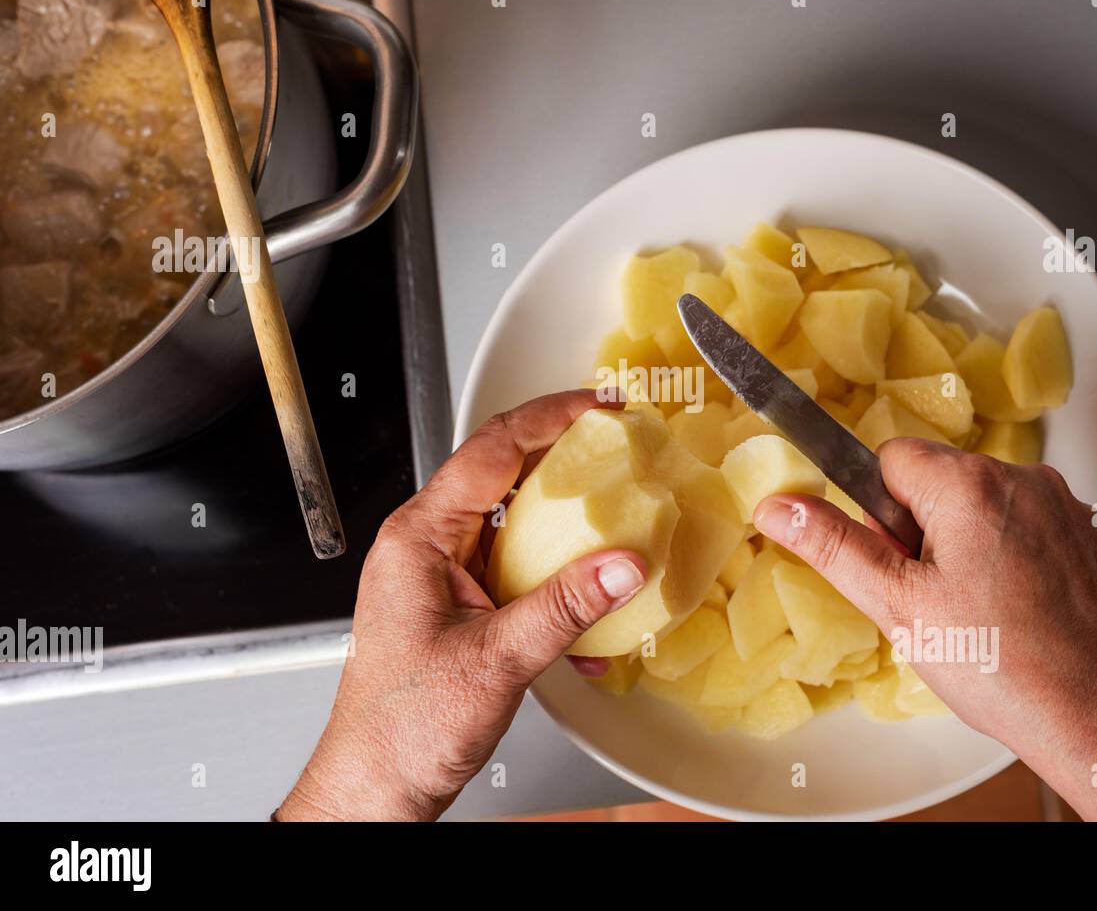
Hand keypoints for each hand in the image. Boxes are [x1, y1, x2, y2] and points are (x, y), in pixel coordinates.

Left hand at [277, 390, 645, 820]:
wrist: (375, 788)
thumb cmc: (400, 730)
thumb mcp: (496, 661)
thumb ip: (566, 608)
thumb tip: (623, 563)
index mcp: (419, 537)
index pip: (491, 448)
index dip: (552, 417)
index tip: (602, 406)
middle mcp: (428, 545)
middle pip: (507, 475)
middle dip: (569, 461)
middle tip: (624, 449)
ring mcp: (446, 575)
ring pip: (518, 523)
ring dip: (569, 525)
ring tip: (621, 518)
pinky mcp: (463, 605)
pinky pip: (519, 569)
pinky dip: (560, 579)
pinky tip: (592, 609)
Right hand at [754, 438, 1096, 820]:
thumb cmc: (1008, 669)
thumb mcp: (900, 608)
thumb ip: (833, 547)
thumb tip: (778, 505)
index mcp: (969, 484)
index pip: (889, 458)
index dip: (878, 513)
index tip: (894, 561)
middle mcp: (1024, 479)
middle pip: (939, 482)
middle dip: (922, 531)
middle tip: (933, 600)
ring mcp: (1068, 508)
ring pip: (986, 510)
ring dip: (969, 548)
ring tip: (980, 617)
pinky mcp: (1095, 540)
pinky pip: (1032, 532)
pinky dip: (1016, 564)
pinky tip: (1019, 618)